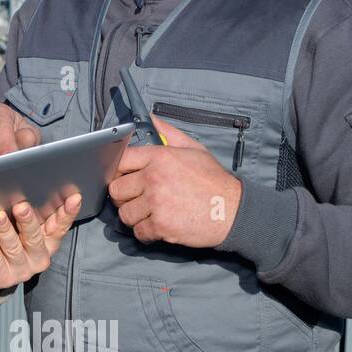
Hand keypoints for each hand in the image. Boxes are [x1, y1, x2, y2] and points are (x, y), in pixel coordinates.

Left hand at [0, 193, 82, 292]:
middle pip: (35, 237)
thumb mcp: (20, 226)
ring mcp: (20, 269)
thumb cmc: (4, 241)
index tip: (74, 196)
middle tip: (21, 205)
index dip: (68, 213)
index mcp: (47, 242)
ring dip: (4, 230)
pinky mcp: (1, 277)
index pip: (60, 226)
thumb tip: (28, 181)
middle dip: (28, 220)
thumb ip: (28, 210)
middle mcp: (38, 257)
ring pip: (13, 247)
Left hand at [107, 115, 242, 247]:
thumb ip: (168, 133)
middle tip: (137, 199)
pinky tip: (157, 226)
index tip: (125, 178)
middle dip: (124, 196)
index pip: (121, 160)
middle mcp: (154, 178)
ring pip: (124, 213)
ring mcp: (156, 203)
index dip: (119, 170)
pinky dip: (146, 233)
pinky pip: (138, 232)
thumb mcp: (194, 149)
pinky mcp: (161, 225)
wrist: (235, 211)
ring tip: (149, 213)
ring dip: (135, 216)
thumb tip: (150, 119)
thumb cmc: (214, 181)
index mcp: (160, 157)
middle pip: (116, 189)